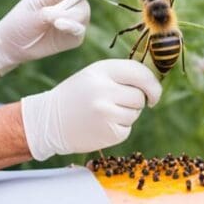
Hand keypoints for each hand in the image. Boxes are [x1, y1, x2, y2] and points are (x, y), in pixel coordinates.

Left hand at [0, 0, 94, 75]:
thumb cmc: (20, 20)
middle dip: (72, 8)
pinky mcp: (73, 38)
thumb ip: (52, 1)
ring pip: (83, 16)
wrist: (12, 45)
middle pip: (83, 3)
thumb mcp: (32, 5)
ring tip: (53, 22)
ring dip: (70, 18)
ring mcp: (72, 23)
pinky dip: (72, 28)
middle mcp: (68, 7)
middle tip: (54, 15)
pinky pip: (80, 31)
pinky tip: (59, 26)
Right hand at [20, 59, 162, 160]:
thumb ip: (123, 74)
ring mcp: (107, 113)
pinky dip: (119, 129)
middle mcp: (104, 90)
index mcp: (102, 70)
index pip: (140, 73)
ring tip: (102, 113)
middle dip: (134, 101)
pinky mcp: (109, 133)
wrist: (49, 121)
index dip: (152, 84)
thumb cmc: (77, 95)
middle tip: (114, 103)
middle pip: (140, 96)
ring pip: (135, 113)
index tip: (153, 93)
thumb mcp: (95, 75)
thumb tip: (154, 86)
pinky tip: (100, 125)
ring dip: (126, 115)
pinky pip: (127, 129)